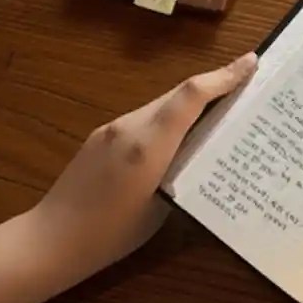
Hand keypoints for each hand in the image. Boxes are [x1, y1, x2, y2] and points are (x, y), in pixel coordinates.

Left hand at [0, 53, 257, 302]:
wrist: (51, 240)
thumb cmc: (112, 235)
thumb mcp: (164, 207)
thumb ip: (185, 171)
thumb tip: (207, 153)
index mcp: (149, 146)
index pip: (191, 96)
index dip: (224, 76)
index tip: (251, 62)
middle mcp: (129, 127)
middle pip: (178, 94)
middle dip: (214, 85)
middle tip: (247, 88)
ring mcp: (111, 129)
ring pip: (161, 105)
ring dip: (191, 104)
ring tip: (221, 114)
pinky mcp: (101, 137)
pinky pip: (145, 119)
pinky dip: (169, 120)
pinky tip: (181, 138)